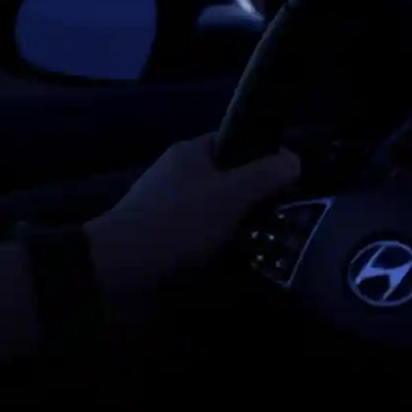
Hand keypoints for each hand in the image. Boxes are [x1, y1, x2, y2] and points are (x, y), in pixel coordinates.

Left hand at [86, 134, 299, 315]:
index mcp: (191, 151)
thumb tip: (294, 159)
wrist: (117, 270)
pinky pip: (199, 230)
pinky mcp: (160, 233)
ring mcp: (166, 203)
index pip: (237, 141)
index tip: (286, 183)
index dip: (264, 156)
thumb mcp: (231, 195)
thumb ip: (266, 175)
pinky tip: (229, 258)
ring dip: (236, 223)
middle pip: (229, 176)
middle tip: (275, 217)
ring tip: (257, 242)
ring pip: (215, 206)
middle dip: (253, 196)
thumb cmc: (178, 223)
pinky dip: (216, 241)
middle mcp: (177, 172)